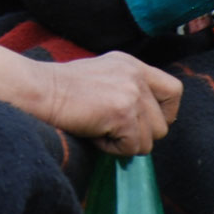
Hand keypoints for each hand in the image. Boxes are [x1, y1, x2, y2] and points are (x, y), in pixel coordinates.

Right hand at [44, 53, 181, 155]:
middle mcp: (136, 75)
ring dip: (123, 143)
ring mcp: (131, 93)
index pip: (174, 91)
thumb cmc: (61, 89)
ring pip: (149, 141)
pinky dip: (111, 148)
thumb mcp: (103, 76)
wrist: (39, 90)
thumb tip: (145, 123)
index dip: (165, 114)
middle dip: (139, 135)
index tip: (142, 122)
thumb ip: (127, 89)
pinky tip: (94, 133)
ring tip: (98, 128)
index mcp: (133, 64)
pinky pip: (131, 148)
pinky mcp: (122, 112)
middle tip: (111, 128)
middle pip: (163, 125)